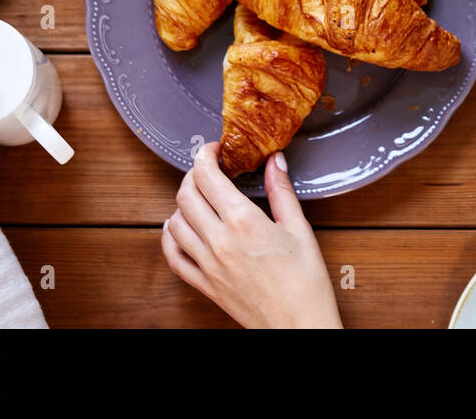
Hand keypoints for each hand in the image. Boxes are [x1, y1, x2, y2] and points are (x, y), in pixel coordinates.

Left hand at [161, 143, 341, 328]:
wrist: (298, 326)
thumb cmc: (306, 283)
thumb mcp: (300, 229)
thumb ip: (282, 192)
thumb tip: (275, 161)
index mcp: (244, 222)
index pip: (208, 177)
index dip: (205, 155)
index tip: (214, 149)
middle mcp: (219, 241)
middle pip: (186, 195)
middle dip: (193, 174)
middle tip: (208, 169)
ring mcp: (207, 265)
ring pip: (174, 223)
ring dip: (181, 203)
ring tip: (198, 196)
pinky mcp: (204, 285)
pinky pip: (173, 257)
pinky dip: (170, 238)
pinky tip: (179, 229)